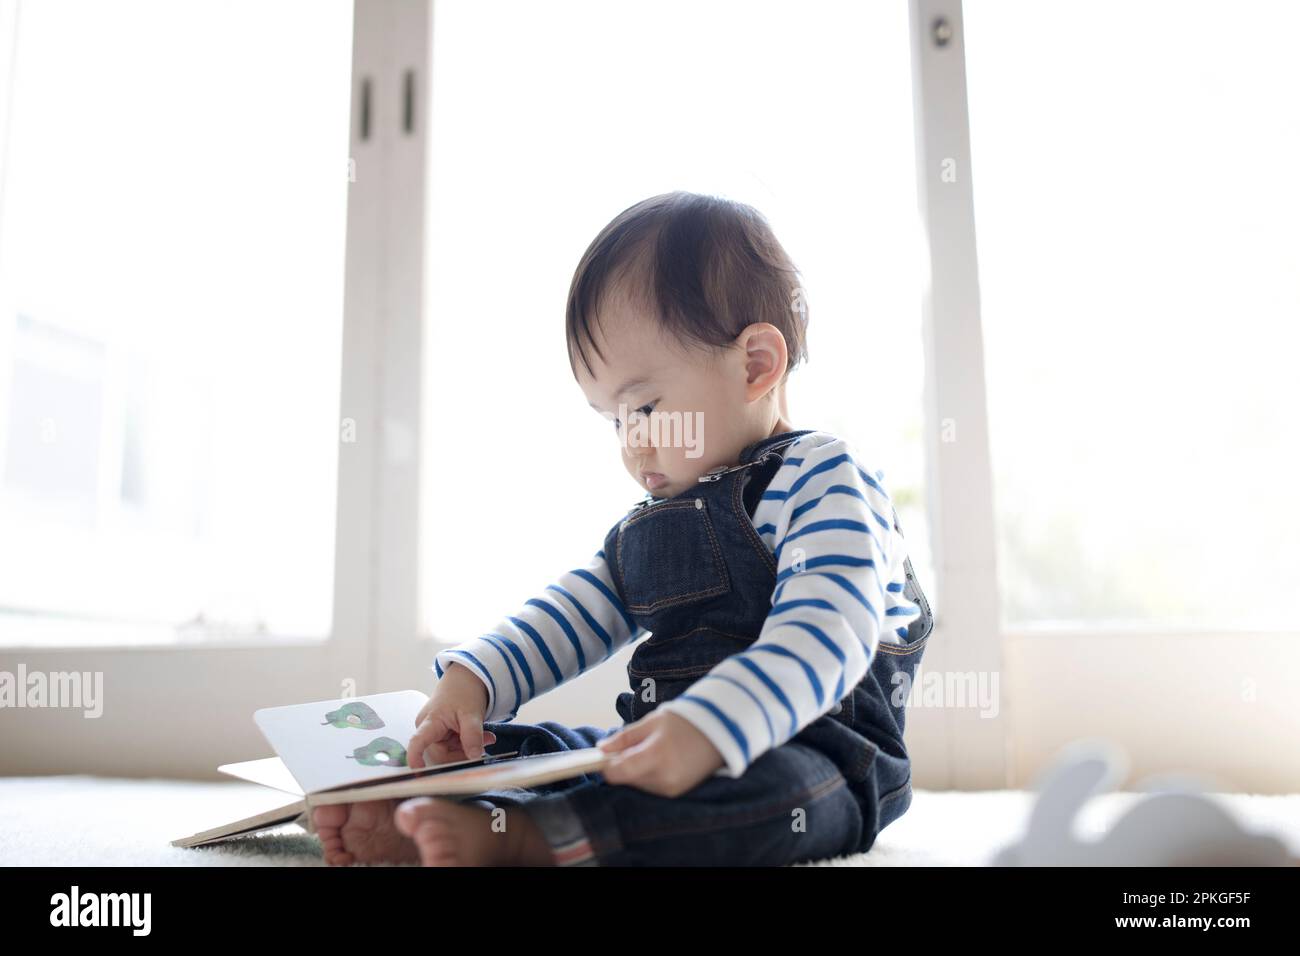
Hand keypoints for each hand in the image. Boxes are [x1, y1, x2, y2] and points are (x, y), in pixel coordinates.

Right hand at [408, 664, 497, 767]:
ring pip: (450, 752)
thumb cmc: (464, 691)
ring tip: (487, 737)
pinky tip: (482, 736)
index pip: (417, 742)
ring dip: (469, 748)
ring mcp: (435, 732)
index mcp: (430, 722)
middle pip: (441, 754)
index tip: (418, 772)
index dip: (415, 758)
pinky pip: (454, 746)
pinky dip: (468, 743)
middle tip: (486, 745)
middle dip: (463, 753)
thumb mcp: (472, 713)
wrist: (467, 678)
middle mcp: (427, 729)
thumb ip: (472, 736)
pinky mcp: (443, 734)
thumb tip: (474, 757)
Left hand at [596, 709, 725, 796]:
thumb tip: (601, 749)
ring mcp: (671, 788)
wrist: (722, 730)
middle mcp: (662, 778)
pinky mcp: (677, 792)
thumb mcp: (651, 723)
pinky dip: (650, 775)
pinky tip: (662, 759)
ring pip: (638, 784)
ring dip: (637, 770)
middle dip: (623, 764)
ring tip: (653, 749)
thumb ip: (624, 738)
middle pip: (626, 779)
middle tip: (634, 745)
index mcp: (654, 757)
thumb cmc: (685, 721)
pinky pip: (652, 787)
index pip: (616, 773)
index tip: (603, 755)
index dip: (606, 765)